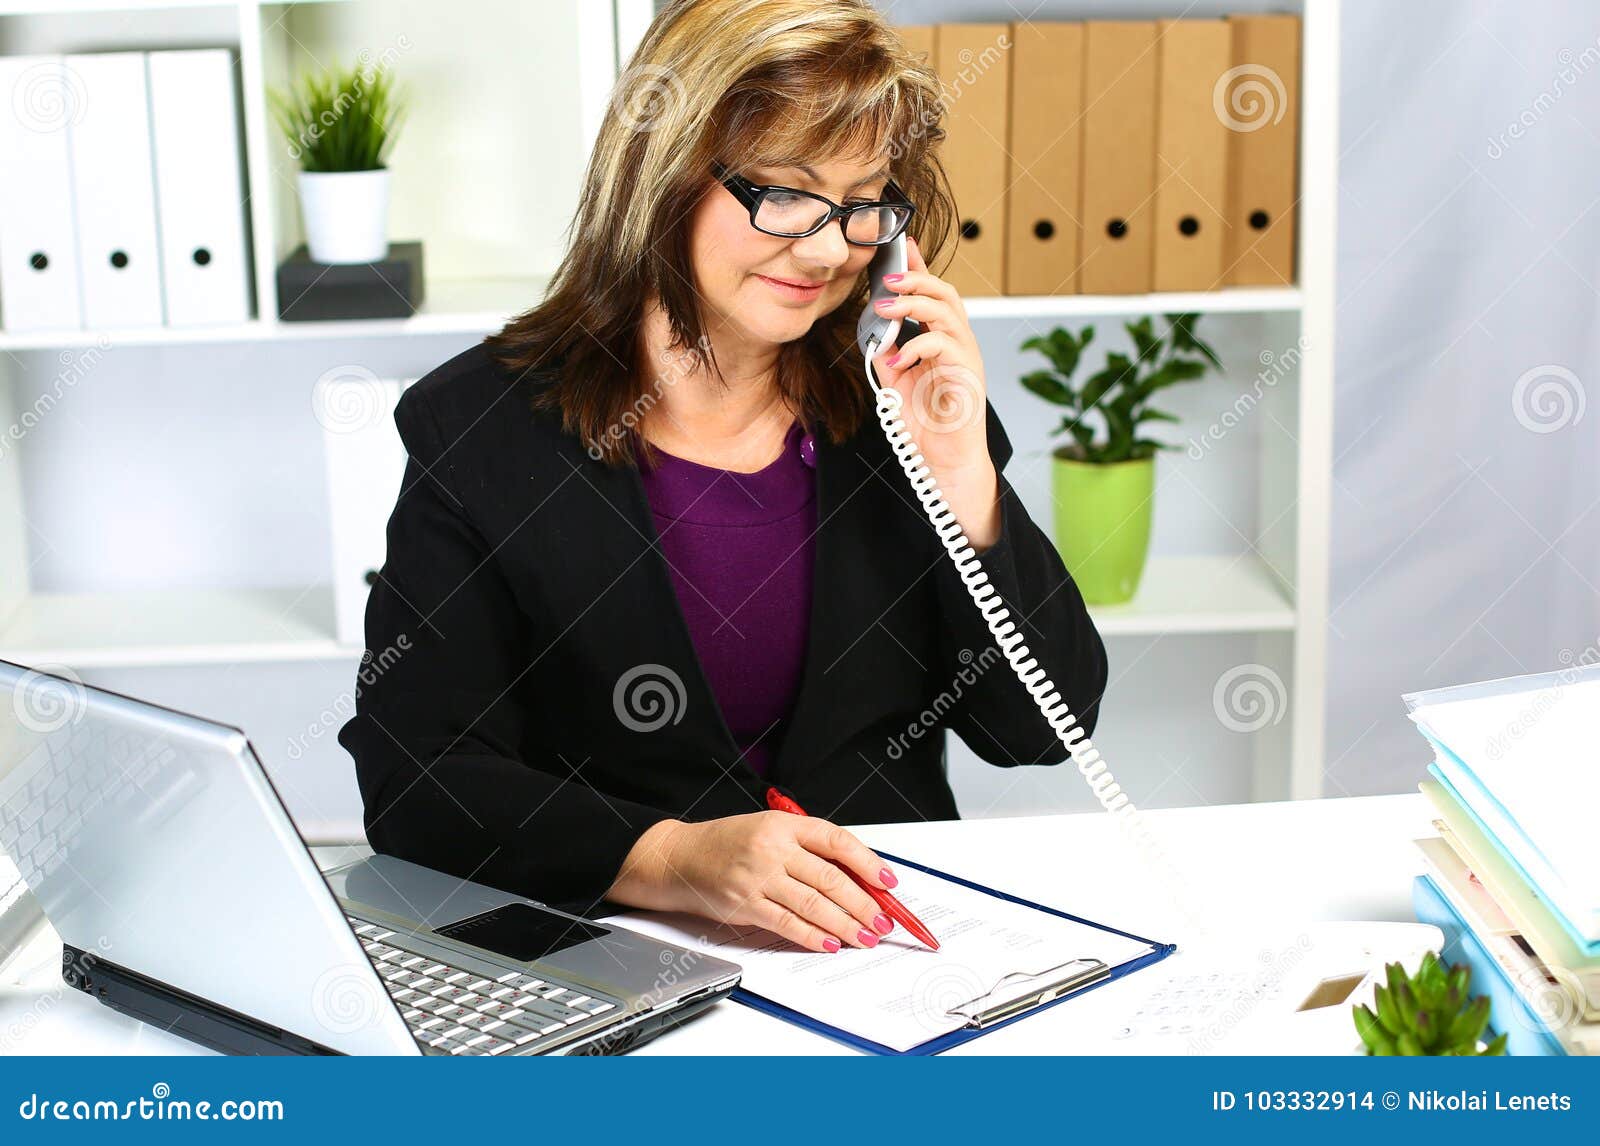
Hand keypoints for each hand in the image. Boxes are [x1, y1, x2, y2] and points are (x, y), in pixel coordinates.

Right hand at [606, 813, 898, 952]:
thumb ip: (808, 849)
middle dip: (863, 904)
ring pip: (814, 904)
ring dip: (845, 925)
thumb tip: (856, 878)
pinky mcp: (745, 904)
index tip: (889, 883)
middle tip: (883, 922)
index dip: (869, 863)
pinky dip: (812, 936)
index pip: (837, 841)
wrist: (680, 857)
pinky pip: (787, 924)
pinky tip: (830, 943)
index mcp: (785, 824)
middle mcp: (773, 848)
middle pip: (830, 878)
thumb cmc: (729, 844)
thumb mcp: (770, 830)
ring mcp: (758, 877)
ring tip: (865, 937)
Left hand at [868, 235, 1001, 549]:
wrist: (945, 463)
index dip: (919, 267)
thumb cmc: (927, 424)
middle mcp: (958, 343)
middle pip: (946, 293)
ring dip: (914, 303)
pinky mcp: (968, 375)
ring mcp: (966, 357)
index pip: (933, 294)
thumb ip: (891, 353)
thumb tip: (876, 328)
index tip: (900, 246)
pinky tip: (898, 359)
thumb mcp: (899, 382)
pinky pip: (946, 346)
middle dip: (916, 278)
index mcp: (942, 340)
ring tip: (885, 307)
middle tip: (886, 278)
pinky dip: (918, 346)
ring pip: (948, 311)